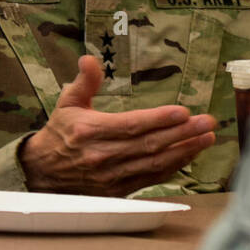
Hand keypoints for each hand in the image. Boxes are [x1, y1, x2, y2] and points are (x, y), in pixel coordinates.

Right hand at [18, 55, 216, 196]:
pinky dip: (173, 167)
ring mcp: (112, 176)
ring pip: (154, 163)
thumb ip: (84, 81)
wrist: (42, 172)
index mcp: (90, 131)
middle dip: (182, 133)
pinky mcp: (118, 190)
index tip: (183, 111)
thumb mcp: (68, 102)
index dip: (159, 119)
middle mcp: (102, 156)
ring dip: (184, 151)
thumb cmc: (61, 132)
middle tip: (207, 123)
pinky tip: (190, 154)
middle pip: (149, 144)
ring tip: (207, 138)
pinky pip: (151, 178)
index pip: (131, 125)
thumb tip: (89, 59)